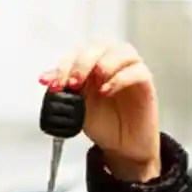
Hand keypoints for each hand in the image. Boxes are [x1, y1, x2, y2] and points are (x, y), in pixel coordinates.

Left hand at [39, 42, 160, 181]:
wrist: (121, 145)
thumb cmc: (102, 123)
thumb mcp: (75, 108)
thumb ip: (63, 91)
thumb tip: (46, 79)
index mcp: (92, 66)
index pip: (77, 52)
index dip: (64, 65)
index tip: (54, 83)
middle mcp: (111, 63)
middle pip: (99, 46)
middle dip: (82, 63)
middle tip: (73, 83)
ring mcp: (130, 70)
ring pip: (122, 51)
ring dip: (104, 65)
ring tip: (94, 86)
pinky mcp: (145, 83)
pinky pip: (137, 71)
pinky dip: (121, 78)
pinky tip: (107, 91)